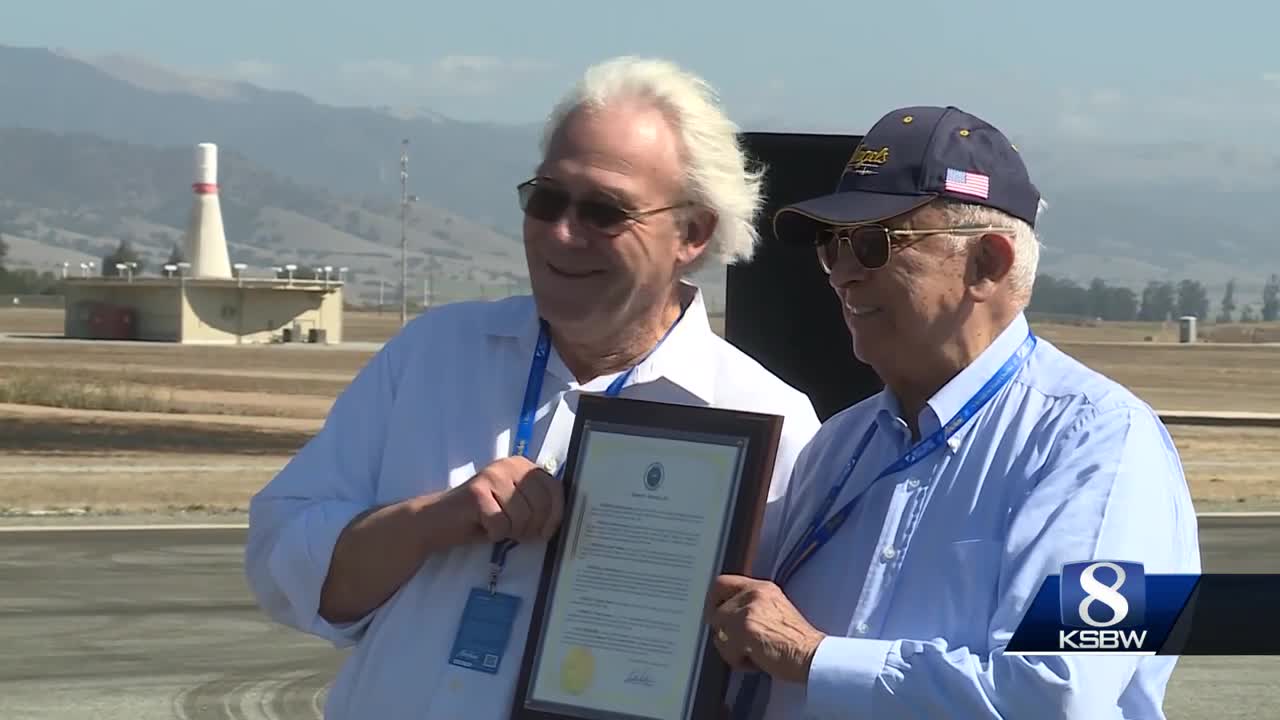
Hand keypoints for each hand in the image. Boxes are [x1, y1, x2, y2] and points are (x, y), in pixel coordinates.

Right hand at [460, 456, 563, 542]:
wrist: (439, 520)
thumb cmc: (482, 516)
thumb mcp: (516, 506)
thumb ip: (537, 505)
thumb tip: (561, 520)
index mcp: (522, 465)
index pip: (555, 488)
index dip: (555, 515)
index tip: (546, 532)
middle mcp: (509, 465)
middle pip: (541, 505)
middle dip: (531, 528)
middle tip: (516, 533)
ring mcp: (492, 476)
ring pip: (522, 517)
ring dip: (511, 532)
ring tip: (497, 527)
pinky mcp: (477, 492)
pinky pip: (501, 524)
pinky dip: (494, 534)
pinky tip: (483, 527)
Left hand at [705, 575, 825, 684]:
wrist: (812, 656)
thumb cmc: (797, 643)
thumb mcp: (775, 611)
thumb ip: (751, 608)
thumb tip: (725, 620)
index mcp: (762, 588)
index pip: (722, 583)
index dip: (713, 602)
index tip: (715, 618)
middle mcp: (754, 593)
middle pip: (715, 611)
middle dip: (721, 631)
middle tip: (735, 644)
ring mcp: (748, 609)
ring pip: (718, 631)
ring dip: (731, 649)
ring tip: (752, 655)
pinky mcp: (745, 627)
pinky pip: (726, 647)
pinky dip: (737, 660)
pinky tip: (756, 662)